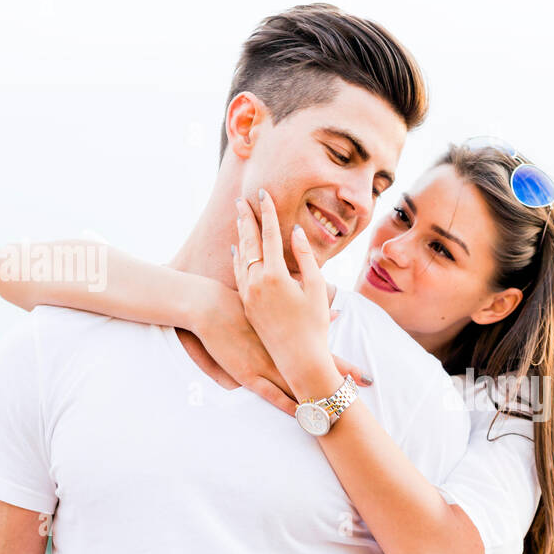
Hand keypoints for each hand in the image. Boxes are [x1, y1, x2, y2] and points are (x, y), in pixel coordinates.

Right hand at [193, 279, 369, 416]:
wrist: (211, 307)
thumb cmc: (250, 307)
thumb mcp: (280, 309)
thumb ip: (312, 317)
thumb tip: (339, 314)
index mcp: (292, 338)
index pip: (326, 357)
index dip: (346, 369)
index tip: (366, 379)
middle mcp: (283, 354)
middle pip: (316, 375)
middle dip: (338, 389)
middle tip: (360, 399)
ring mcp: (266, 365)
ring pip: (296, 388)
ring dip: (314, 402)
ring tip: (335, 417)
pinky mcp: (247, 374)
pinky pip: (271, 395)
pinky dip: (288, 406)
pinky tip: (301, 416)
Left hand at [233, 190, 347, 399]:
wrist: (299, 359)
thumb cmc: (314, 326)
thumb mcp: (317, 289)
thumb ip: (305, 257)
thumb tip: (295, 232)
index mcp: (276, 275)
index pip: (269, 235)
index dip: (268, 213)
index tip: (263, 194)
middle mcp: (257, 282)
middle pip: (249, 242)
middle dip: (246, 219)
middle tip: (241, 201)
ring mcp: (249, 295)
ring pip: (241, 258)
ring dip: (241, 237)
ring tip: (239, 220)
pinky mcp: (247, 306)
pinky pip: (238, 275)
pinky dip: (237, 259)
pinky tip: (236, 251)